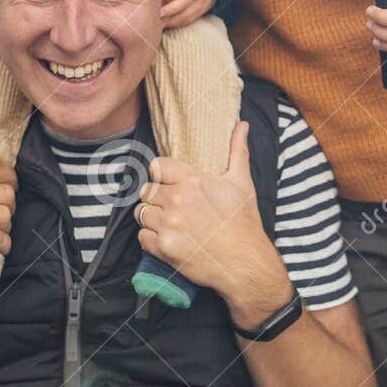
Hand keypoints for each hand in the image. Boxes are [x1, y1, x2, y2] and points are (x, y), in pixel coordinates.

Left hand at [134, 121, 290, 324]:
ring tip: (169, 224)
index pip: (156, 167)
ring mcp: (169, 224)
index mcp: (193, 180)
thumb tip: (241, 124)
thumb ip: (237, 151)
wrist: (245, 262)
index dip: (161, 176)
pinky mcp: (164, 248)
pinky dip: (151, 240)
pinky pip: (142, 237)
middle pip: (147, 190)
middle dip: (156, 199)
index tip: (169, 184)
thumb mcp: (242, 182)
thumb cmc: (244, 222)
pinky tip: (168, 240)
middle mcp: (178, 200)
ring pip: (141, 213)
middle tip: (172, 208)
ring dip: (151, 218)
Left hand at [161, 0, 215, 27]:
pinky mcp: (200, 12)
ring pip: (186, 15)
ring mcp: (202, 3)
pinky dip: (175, 23)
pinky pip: (187, 20)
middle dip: (169, 9)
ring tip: (157, 20)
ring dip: (171, 19)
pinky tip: (164, 23)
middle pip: (184, 3)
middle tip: (156, 12)